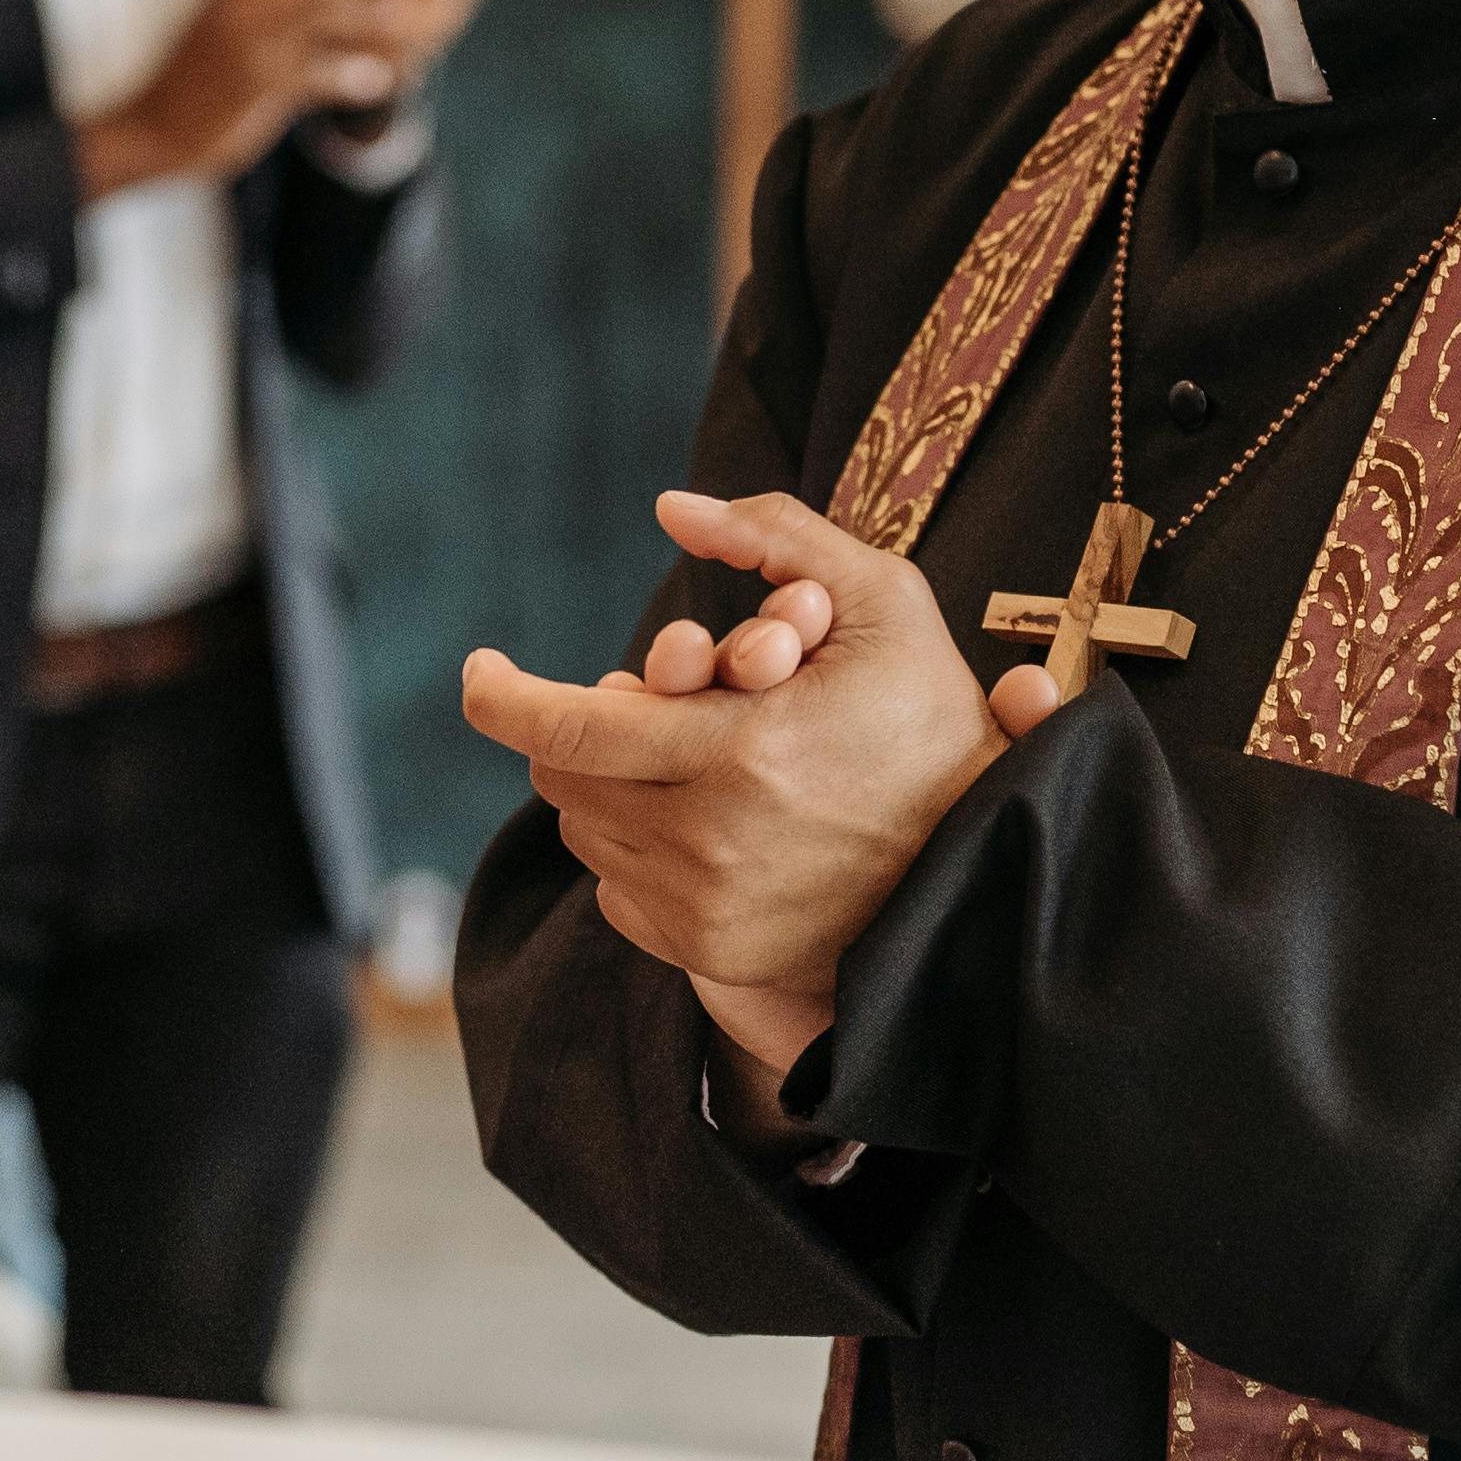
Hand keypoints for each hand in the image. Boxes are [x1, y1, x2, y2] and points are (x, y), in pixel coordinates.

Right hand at [82, 0, 400, 198]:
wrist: (150, 128)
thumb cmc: (204, 83)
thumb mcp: (243, 29)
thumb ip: (291, 9)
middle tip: (423, 6)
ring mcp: (247, 34)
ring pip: (325, 10)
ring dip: (372, 24)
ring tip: (413, 42)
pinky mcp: (252, 78)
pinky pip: (314, 69)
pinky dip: (350, 75)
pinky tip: (377, 81)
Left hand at [460, 489, 1010, 1046]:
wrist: (981, 867)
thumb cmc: (928, 722)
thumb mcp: (885, 604)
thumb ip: (777, 535)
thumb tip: (672, 507)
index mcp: (741, 751)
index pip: (565, 731)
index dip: (499, 697)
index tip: (479, 668)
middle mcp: (710, 842)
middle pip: (565, 779)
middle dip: (585, 730)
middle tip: (644, 703)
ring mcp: (704, 909)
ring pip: (586, 833)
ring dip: (611, 786)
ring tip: (683, 758)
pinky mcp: (707, 954)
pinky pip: (615, 891)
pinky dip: (636, 848)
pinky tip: (702, 822)